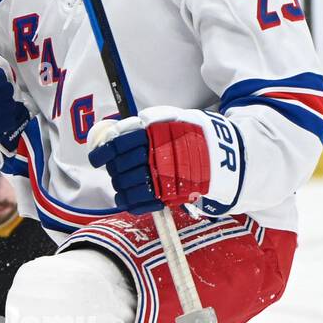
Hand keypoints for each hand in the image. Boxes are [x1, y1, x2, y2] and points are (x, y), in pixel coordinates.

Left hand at [87, 107, 243, 215]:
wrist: (225, 153)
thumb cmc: (192, 134)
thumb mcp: (168, 119)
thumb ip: (142, 126)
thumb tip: (113, 134)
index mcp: (152, 134)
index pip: (116, 146)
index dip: (102, 155)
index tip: (96, 159)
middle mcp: (154, 155)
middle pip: (119, 168)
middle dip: (114, 171)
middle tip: (115, 171)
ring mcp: (161, 177)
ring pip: (126, 186)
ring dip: (120, 187)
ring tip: (121, 185)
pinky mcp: (168, 194)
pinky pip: (140, 202)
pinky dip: (129, 202)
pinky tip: (124, 199)